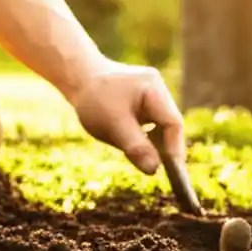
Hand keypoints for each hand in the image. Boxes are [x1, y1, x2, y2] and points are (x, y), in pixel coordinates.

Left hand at [66, 57, 184, 174]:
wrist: (78, 78)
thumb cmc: (93, 98)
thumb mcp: (112, 124)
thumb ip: (135, 146)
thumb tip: (154, 169)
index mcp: (153, 88)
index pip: (173, 123)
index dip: (174, 148)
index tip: (172, 171)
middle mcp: (157, 89)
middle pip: (169, 124)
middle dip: (165, 148)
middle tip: (160, 171)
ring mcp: (152, 94)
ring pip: (161, 126)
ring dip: (154, 144)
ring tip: (145, 160)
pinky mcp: (145, 102)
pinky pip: (151, 124)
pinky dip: (146, 137)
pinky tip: (134, 146)